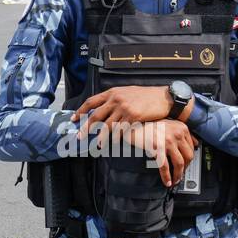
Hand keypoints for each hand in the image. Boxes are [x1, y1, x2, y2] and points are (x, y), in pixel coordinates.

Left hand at [74, 84, 191, 132]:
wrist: (163, 98)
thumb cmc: (146, 96)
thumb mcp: (127, 92)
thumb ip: (114, 98)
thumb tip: (102, 107)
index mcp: (112, 92)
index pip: (90, 102)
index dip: (80, 111)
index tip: (74, 119)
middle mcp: (115, 99)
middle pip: (95, 116)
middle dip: (85, 128)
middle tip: (79, 137)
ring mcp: (124, 108)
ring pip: (107, 126)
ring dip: (101, 137)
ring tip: (97, 145)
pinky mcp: (132, 117)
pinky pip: (120, 130)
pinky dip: (116, 138)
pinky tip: (113, 143)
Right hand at [122, 120, 198, 187]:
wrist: (134, 126)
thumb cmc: (150, 126)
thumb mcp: (170, 125)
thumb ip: (183, 133)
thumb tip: (196, 143)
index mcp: (181, 127)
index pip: (192, 147)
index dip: (190, 159)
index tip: (187, 165)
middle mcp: (177, 133)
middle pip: (188, 156)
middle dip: (186, 168)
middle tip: (181, 174)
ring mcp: (167, 141)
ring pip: (179, 163)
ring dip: (178, 174)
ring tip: (175, 180)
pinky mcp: (157, 149)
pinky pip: (165, 167)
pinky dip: (166, 176)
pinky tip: (167, 182)